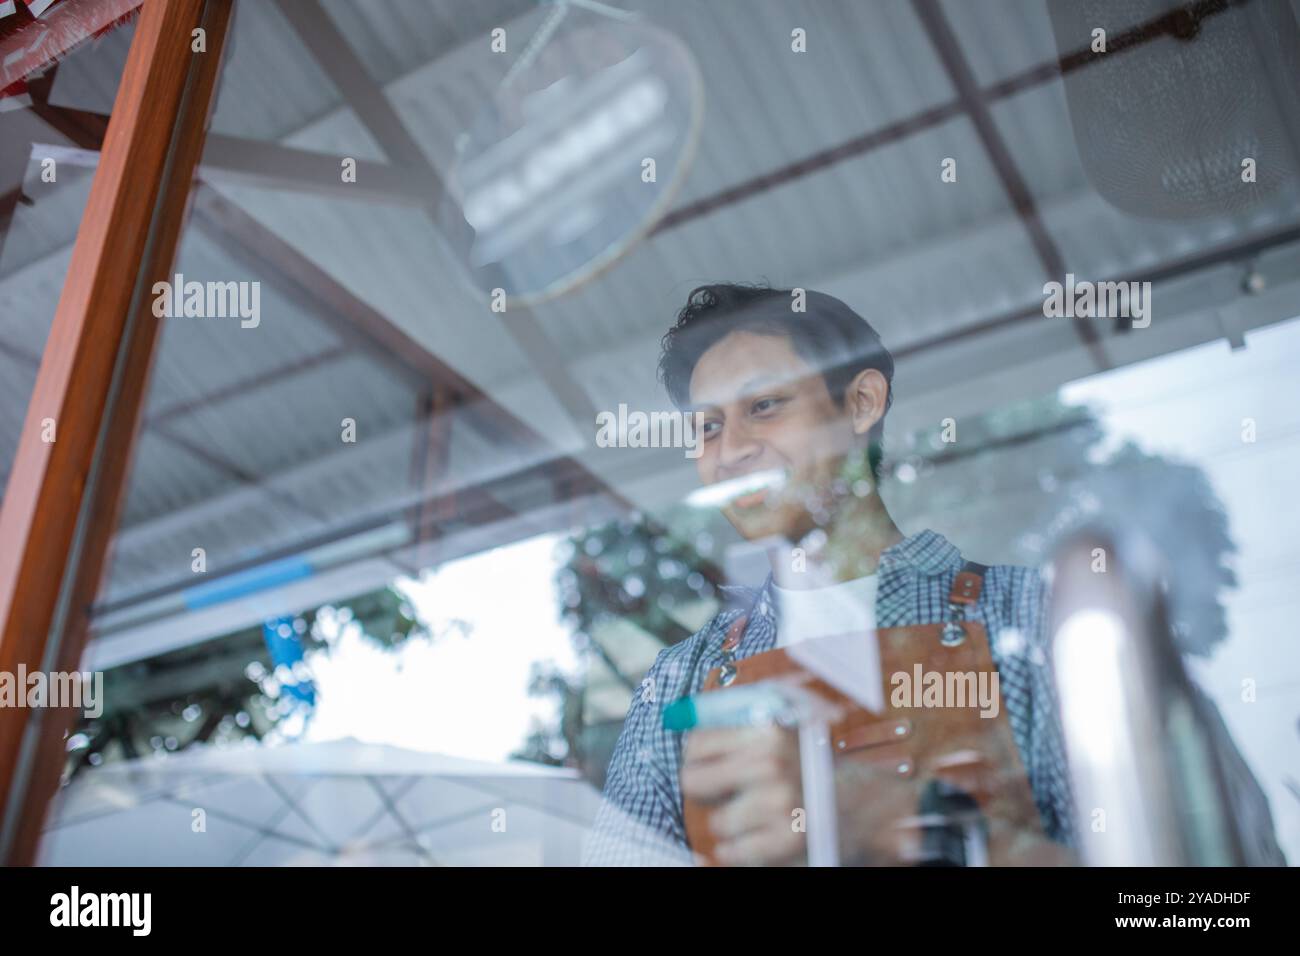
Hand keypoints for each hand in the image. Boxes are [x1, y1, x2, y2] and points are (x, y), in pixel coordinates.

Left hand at [680, 725, 805, 865]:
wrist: (863, 802)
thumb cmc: (807, 767)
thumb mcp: (776, 733)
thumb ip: (732, 726)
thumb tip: (678, 717)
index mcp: (765, 729)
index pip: (695, 743)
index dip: (697, 760)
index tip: (711, 767)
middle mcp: (770, 761)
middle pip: (691, 780)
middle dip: (706, 791)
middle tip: (729, 794)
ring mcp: (779, 801)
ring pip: (716, 821)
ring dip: (732, 824)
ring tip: (759, 815)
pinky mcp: (786, 839)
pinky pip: (731, 851)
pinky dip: (740, 850)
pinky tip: (763, 836)